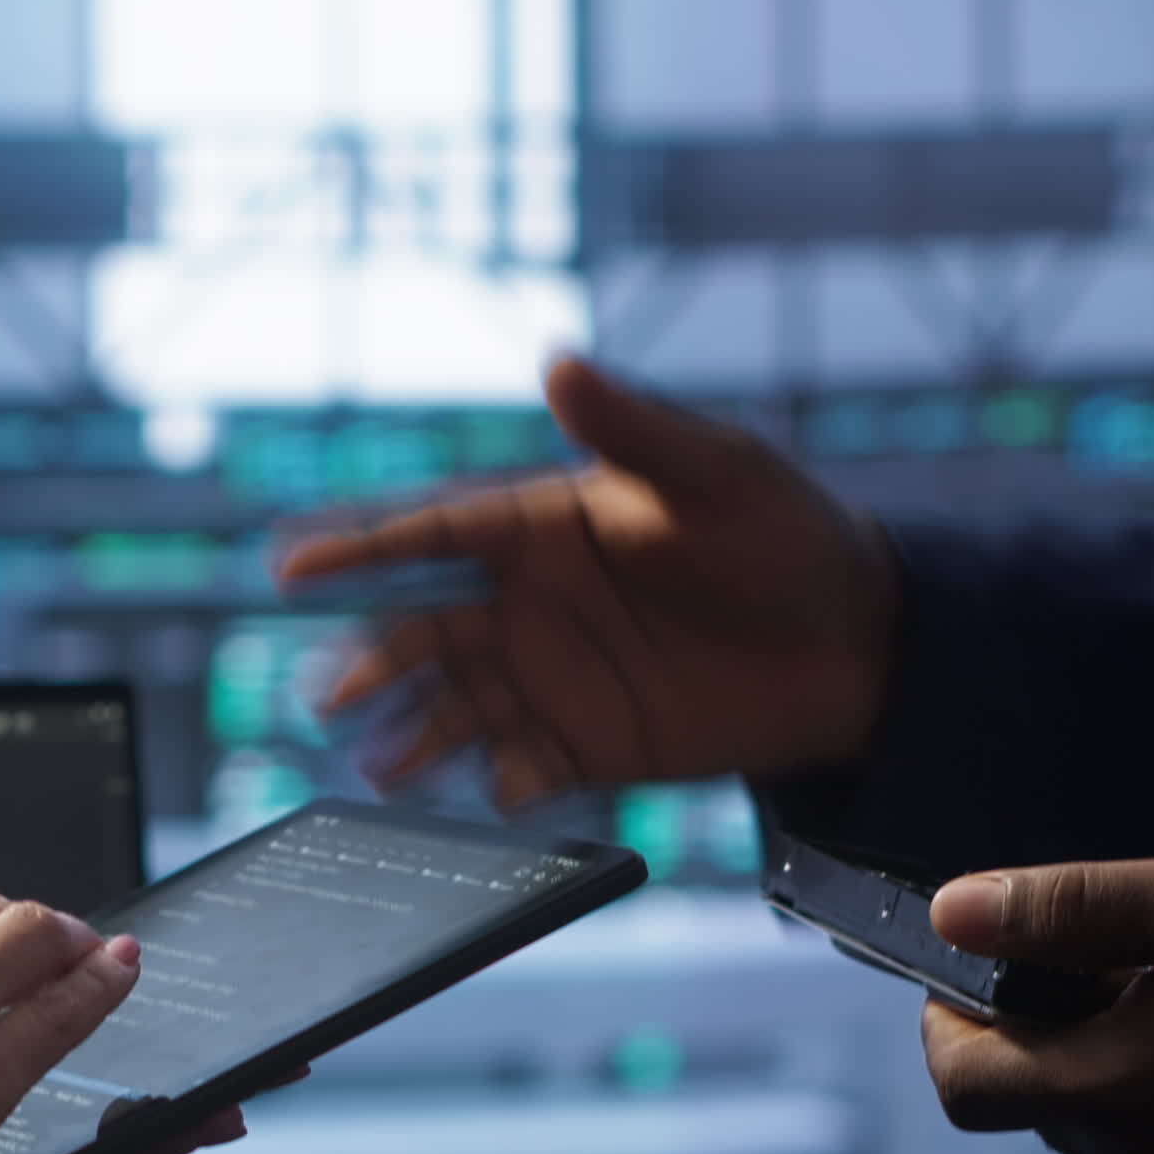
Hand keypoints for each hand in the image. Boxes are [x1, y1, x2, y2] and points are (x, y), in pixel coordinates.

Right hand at [277, 355, 902, 805]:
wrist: (861, 645)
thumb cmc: (786, 537)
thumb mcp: (715, 472)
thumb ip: (633, 429)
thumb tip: (559, 364)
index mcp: (544, 526)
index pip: (433, 534)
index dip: (362, 549)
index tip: (292, 565)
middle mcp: (533, 605)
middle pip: (426, 632)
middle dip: (372, 662)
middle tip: (331, 694)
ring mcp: (557, 679)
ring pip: (457, 708)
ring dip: (414, 733)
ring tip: (381, 764)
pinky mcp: (593, 747)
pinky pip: (523, 769)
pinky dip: (499, 781)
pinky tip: (494, 788)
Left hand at [919, 854, 1153, 1153]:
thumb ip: (1069, 909)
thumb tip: (950, 912)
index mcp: (1117, 1089)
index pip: (964, 1085)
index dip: (947, 1026)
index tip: (972, 972)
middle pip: (1037, 1101)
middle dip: (1049, 1031)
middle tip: (1117, 958)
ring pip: (1107, 1126)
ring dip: (1118, 1064)